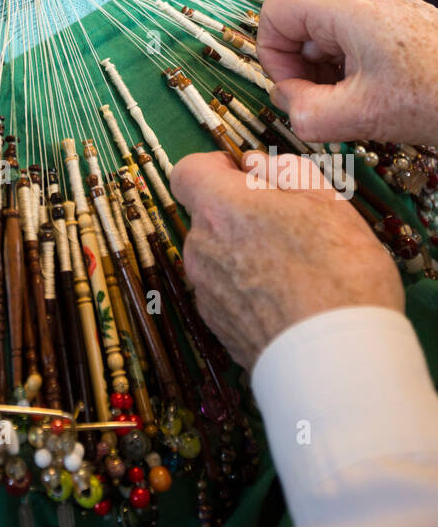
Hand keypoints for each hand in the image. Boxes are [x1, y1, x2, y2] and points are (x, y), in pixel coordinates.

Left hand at [171, 150, 403, 369]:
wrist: (337, 359)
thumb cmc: (339, 273)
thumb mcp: (328, 203)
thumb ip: (288, 173)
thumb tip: (261, 167)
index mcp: (221, 208)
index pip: (188, 171)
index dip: (214, 167)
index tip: (244, 174)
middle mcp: (201, 247)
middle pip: (207, 216)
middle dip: (240, 215)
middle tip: (288, 226)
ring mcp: (205, 291)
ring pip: (217, 256)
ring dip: (244, 254)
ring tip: (295, 270)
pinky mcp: (217, 327)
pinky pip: (226, 293)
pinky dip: (248, 291)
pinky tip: (286, 301)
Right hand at [257, 0, 437, 146]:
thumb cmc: (435, 99)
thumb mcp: (358, 117)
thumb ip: (302, 111)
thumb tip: (286, 99)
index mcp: (346, 7)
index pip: (274, 14)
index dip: (272, 56)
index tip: (292, 89)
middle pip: (300, 23)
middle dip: (302, 67)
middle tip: (322, 103)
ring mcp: (381, 1)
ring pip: (324, 31)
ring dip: (325, 69)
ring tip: (350, 102)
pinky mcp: (394, 15)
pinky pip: (350, 34)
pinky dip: (348, 64)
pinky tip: (369, 93)